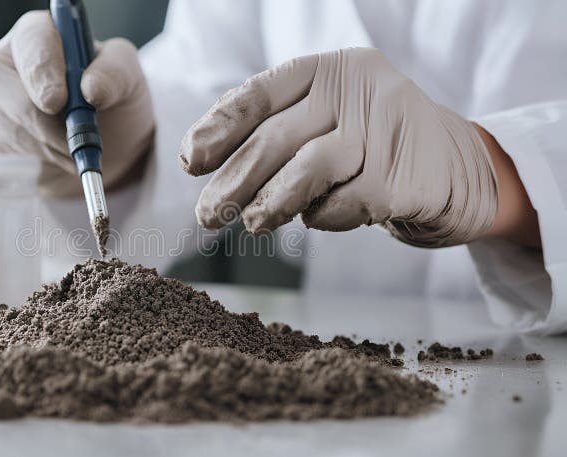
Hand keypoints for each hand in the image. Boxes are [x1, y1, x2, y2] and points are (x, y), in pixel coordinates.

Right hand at [0, 11, 154, 196]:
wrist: (103, 145)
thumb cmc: (112, 104)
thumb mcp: (128, 83)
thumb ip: (115, 75)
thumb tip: (91, 87)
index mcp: (38, 35)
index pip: (31, 44)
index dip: (42, 73)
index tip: (57, 102)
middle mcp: (2, 61)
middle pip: (2, 87)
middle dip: (42, 124)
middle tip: (73, 145)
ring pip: (2, 127)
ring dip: (44, 149)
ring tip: (71, 151)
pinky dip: (30, 164)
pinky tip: (50, 157)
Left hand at [180, 48, 497, 247]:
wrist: (459, 166)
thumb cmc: (374, 146)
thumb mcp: (327, 122)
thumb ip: (278, 133)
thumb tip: (204, 164)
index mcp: (329, 70)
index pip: (260, 93)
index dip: (219, 128)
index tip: (191, 161)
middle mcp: (358, 88)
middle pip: (277, 136)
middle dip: (234, 179)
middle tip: (207, 214)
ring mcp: (387, 127)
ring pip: (309, 167)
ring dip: (270, 201)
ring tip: (251, 224)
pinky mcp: (408, 175)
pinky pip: (347, 202)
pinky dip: (322, 217)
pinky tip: (315, 218)